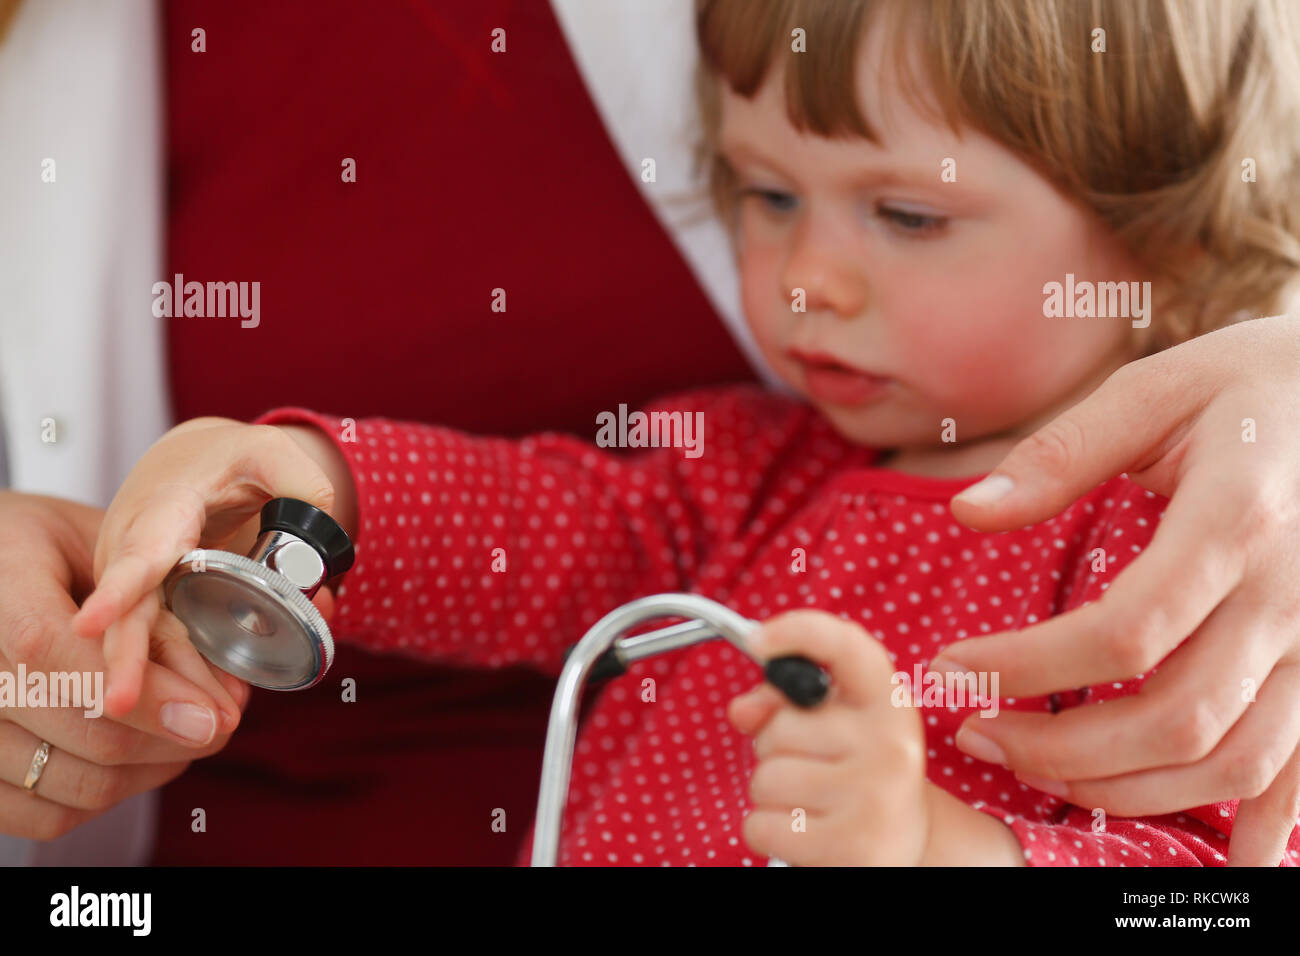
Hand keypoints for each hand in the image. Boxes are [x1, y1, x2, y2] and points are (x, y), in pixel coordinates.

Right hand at [0, 491, 249, 840]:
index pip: (52, 654)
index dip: (142, 696)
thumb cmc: (46, 551)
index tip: (211, 715)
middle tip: (218, 725)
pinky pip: (43, 816)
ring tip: (185, 737)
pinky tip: (138, 761)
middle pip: (77, 732)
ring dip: (148, 772)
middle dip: (168, 740)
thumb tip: (225, 696)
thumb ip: (155, 614)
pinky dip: (105, 798)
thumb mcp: (102, 551)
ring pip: (72, 784)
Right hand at [71, 418, 344, 715]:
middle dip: (127, 665)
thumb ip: (303, 484)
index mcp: (159, 511)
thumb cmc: (229, 461)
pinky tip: (220, 711)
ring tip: (220, 721)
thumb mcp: (269, 452)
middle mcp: (132, 553)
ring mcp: (133, 586)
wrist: (187, 466)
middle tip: (122, 706)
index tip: (85, 625)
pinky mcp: (143, 610)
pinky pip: (160, 651)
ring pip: (146, 645)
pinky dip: (184, 682)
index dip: (116, 590)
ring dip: (173, 686)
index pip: (138, 553)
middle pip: (127, 616)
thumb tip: (320, 548)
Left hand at [727, 610, 930, 864]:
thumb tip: (743, 709)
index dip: (798, 630)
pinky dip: (767, 832)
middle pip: (779, 727)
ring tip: (811, 803)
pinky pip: (761, 826)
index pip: (846, 646)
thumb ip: (785, 703)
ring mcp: (875, 800)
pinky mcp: (852, 848)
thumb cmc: (857, 776)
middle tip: (814, 768)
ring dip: (771, 796)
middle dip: (775, 749)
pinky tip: (804, 833)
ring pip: (765, 779)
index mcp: (890, 706)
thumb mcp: (834, 728)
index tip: (759, 640)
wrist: (901, 846)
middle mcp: (892, 747)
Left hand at [942, 313, 1299, 865]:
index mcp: (1235, 522)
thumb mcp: (1152, 390)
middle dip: (1062, 745)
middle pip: (1175, 715)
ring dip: (1129, 785)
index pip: (1123, 632)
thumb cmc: (1249, 384)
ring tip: (1040, 769)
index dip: (1027, 666)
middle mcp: (1289, 596)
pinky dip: (1264, 819)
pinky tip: (1225, 858)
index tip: (953, 664)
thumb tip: (968, 513)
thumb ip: (1060, 454)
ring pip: (1233, 757)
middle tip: (976, 731)